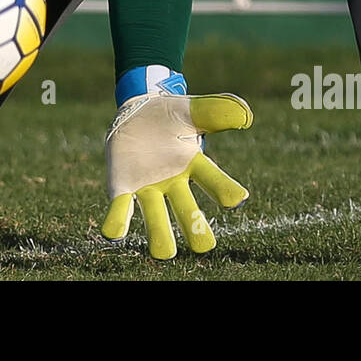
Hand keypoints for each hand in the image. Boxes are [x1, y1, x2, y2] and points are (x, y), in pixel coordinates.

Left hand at [100, 93, 252, 258]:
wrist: (137, 109)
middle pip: (188, 212)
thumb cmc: (171, 113)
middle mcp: (174, 184)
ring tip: (163, 252)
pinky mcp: (122, 187)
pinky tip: (114, 234)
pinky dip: (118, 222)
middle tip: (204, 245)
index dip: (224, 189)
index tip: (236, 200)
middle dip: (195, 228)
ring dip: (160, 235)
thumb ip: (218, 111)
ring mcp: (149, 188)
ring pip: (157, 220)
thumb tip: (246, 117)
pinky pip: (120, 208)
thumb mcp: (193, 109)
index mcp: (195, 165)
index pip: (214, 180)